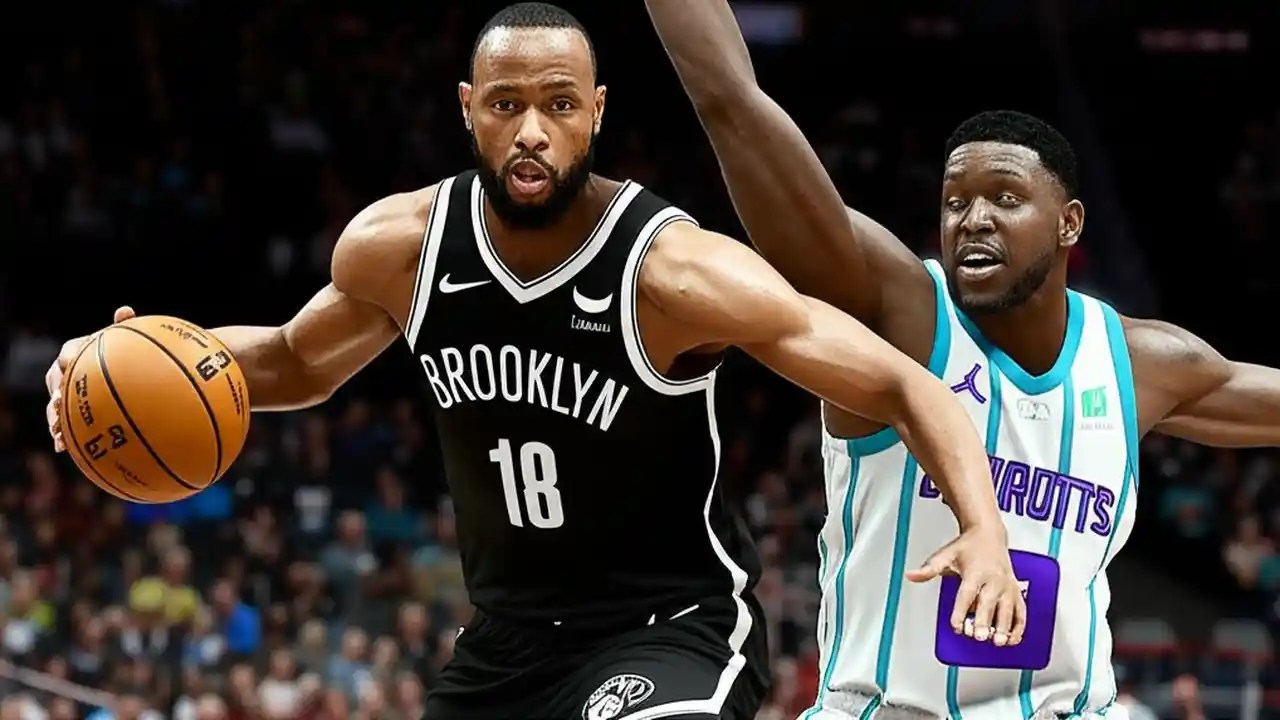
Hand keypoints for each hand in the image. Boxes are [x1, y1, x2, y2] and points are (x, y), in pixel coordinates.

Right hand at [45, 306, 136, 451]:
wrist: (120, 372)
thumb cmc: (122, 351)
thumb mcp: (123, 339)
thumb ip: (124, 326)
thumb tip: (124, 310)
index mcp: (75, 350)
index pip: (69, 351)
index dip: (68, 358)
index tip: (69, 364)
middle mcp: (64, 371)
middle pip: (54, 380)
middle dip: (54, 392)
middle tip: (58, 402)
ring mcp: (64, 392)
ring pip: (53, 405)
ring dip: (53, 418)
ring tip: (56, 430)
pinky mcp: (69, 410)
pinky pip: (62, 423)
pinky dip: (61, 435)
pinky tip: (63, 448)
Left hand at [906, 525, 1025, 646]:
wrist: (989, 535)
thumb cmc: (967, 547)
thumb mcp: (945, 555)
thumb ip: (929, 569)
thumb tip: (911, 576)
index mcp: (975, 571)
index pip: (967, 593)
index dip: (961, 611)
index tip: (956, 626)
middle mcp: (993, 579)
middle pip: (988, 603)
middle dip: (985, 621)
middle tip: (980, 637)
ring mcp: (1006, 586)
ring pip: (1007, 609)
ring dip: (1004, 627)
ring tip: (998, 642)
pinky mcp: (1015, 592)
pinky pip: (1020, 611)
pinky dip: (1019, 626)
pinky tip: (1012, 639)